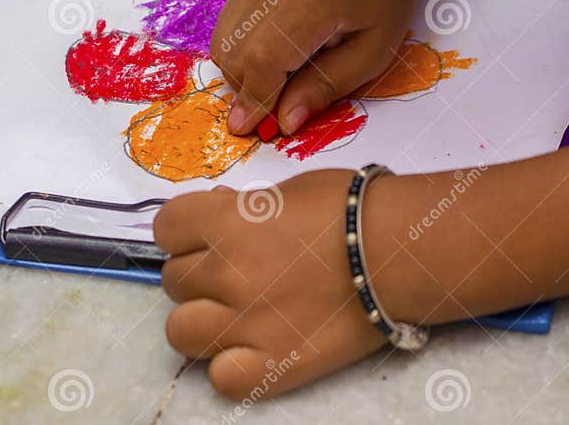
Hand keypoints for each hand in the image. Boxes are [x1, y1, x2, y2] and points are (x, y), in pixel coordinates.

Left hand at [155, 170, 394, 399]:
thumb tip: (214, 214)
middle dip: (199, 270)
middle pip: (174, 278)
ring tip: (235, 312)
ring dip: (203, 318)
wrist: (402, 251)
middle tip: (236, 269)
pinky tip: (252, 348)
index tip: (208, 232)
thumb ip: (243, 207)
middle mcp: (226, 275)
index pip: (166, 227)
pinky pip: (219, 377)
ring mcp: (246, 325)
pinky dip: (229, 364)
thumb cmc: (352, 208)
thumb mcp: (289, 191)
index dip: (185, 229)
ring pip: (180, 330)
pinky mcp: (273, 366)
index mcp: (227, 224)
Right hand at [211, 0, 423, 136]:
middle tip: (279, 106)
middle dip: (247, 91)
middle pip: (234, 53)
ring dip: (241, 74)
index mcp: (312, 1)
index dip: (255, 99)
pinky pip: (227, 28)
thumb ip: (327, 86)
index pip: (264, 58)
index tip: (251, 131)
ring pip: (222, 43)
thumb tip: (283, 122)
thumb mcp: (373, 51)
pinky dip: (240, 52)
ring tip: (281, 78)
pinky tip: (276, 54)